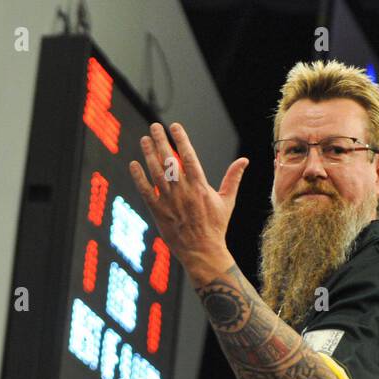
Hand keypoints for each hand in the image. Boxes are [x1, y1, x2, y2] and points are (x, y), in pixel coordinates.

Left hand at [128, 121, 247, 273]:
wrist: (202, 251)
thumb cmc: (215, 226)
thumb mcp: (227, 201)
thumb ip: (233, 178)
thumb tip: (245, 161)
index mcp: (200, 186)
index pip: (189, 156)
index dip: (181, 139)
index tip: (174, 126)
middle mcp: (183, 191)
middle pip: (169, 160)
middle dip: (161, 141)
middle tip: (154, 126)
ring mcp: (169, 201)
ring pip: (156, 172)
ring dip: (149, 154)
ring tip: (144, 139)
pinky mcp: (158, 211)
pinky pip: (146, 191)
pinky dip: (139, 177)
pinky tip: (134, 164)